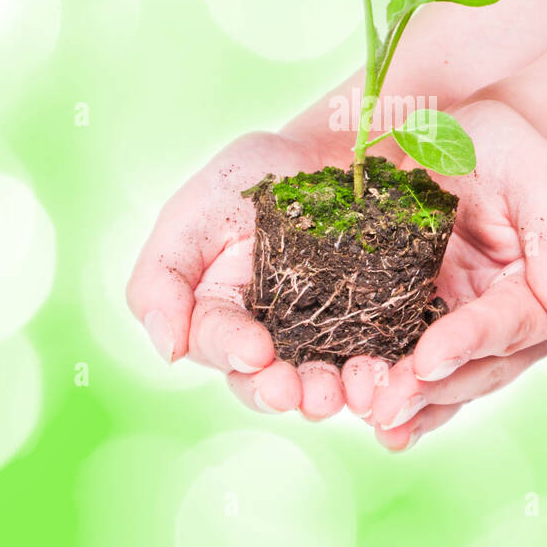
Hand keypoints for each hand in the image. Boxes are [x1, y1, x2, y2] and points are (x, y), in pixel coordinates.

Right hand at [125, 130, 354, 419]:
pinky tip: (386, 374)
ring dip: (333, 394)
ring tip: (347, 392)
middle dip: (284, 392)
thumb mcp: (192, 215)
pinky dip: (380, 374)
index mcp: (222, 318)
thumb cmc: (246, 182)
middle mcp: (272, 340)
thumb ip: (161, 278)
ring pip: (324, 382)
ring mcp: (324, 337)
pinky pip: (378, 359)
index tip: (256, 351)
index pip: (222, 345)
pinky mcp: (374, 327)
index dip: (236, 352)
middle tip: (302, 394)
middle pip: (271, 382)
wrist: (322, 153)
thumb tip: (169, 350)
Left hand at [341, 100, 546, 449]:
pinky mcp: (418, 323)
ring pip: (442, 382)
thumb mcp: (534, 171)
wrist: (456, 135)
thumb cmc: (504, 147)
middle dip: (431, 391)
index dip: (469, 344)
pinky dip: (384, 387)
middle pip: (475, 369)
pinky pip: (403, 362)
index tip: (428, 361)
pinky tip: (356, 408)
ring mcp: (460, 328)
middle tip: (386, 409)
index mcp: (544, 291)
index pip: (508, 325)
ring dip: (410, 406)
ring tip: (375, 422)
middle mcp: (505, 324)